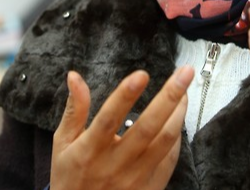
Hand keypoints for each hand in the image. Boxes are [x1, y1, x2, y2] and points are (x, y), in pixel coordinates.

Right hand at [51, 66, 193, 189]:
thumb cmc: (71, 176)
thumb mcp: (63, 143)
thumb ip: (75, 109)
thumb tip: (74, 76)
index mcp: (90, 150)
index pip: (109, 118)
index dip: (125, 95)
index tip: (141, 74)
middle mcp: (114, 165)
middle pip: (147, 127)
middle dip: (169, 96)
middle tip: (185, 73)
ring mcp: (134, 179)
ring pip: (165, 141)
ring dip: (179, 113)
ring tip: (186, 90)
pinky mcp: (149, 188)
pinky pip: (169, 158)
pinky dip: (177, 135)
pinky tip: (178, 116)